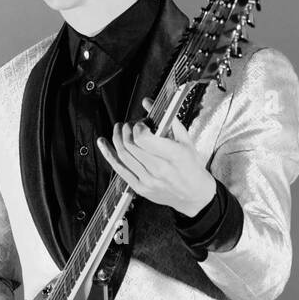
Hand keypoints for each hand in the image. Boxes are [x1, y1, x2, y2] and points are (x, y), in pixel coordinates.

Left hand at [96, 96, 215, 217]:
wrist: (195, 196)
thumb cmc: (192, 168)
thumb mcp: (186, 141)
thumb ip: (168, 120)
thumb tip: (148, 103)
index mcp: (173, 156)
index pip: (144, 138)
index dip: (138, 127)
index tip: (141, 123)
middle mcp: (159, 169)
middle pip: (130, 145)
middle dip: (126, 130)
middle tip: (129, 125)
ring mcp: (148, 181)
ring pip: (123, 156)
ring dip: (117, 138)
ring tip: (118, 130)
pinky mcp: (141, 188)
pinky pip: (120, 170)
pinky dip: (109, 155)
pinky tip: (104, 144)